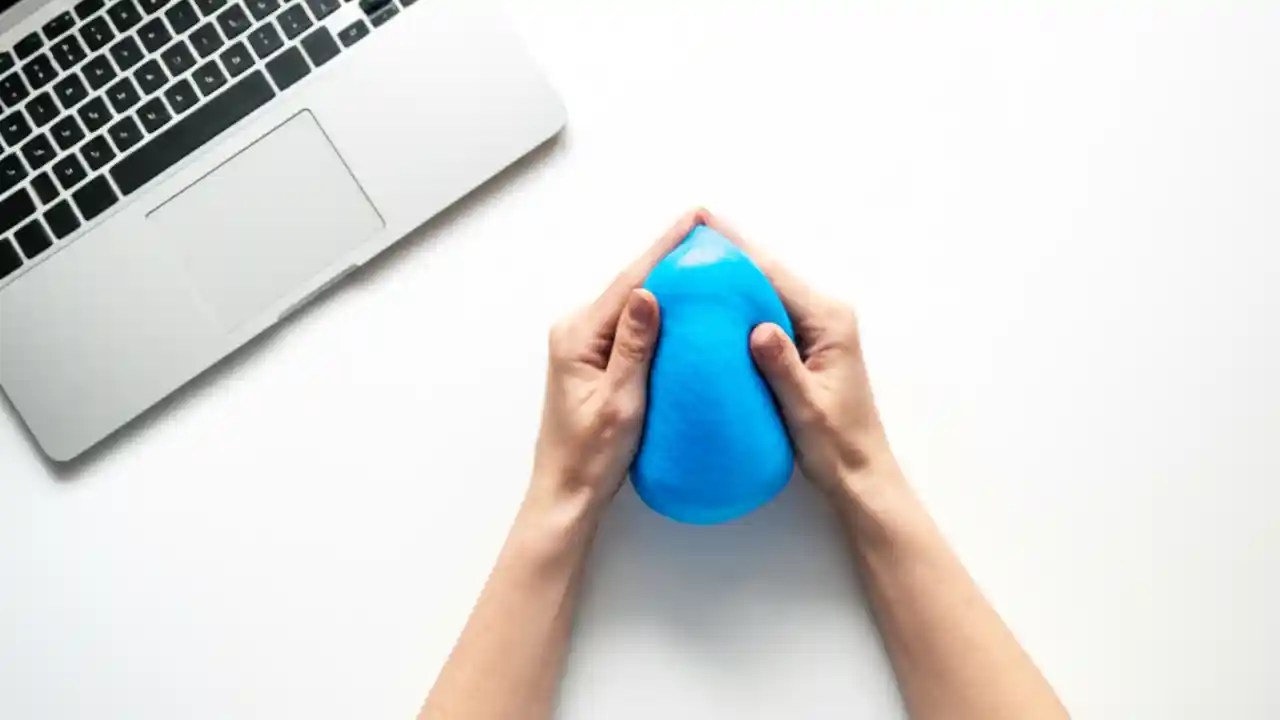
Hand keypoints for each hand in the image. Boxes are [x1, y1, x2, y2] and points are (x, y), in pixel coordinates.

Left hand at [530, 209, 711, 513]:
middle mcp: (576, 331)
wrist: (568, 492)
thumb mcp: (621, 400)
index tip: (693, 219)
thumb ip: (634, 346)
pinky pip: (629, 324)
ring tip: (700, 256)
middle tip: (705, 229)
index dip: (665, 248)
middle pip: (630, 284)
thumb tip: (648, 293)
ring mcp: (583, 344)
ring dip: (663, 280)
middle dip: (668, 256)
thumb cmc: (591, 455)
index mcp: (578, 335)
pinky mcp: (594, 359)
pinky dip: (656, 309)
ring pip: (630, 302)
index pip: (630, 282)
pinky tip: (680, 303)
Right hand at [703, 216, 898, 501]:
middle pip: (768, 275)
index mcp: (829, 321)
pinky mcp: (804, 346)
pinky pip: (767, 315)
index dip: (736, 249)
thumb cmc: (837, 445)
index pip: (774, 275)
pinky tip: (710, 306)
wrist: (859, 475)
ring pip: (766, 293)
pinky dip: (739, 307)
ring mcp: (816, 330)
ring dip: (731, 279)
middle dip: (729, 256)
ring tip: (688, 263)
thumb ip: (781, 366)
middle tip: (685, 237)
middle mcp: (825, 316)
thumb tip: (757, 328)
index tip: (702, 224)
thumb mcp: (806, 407)